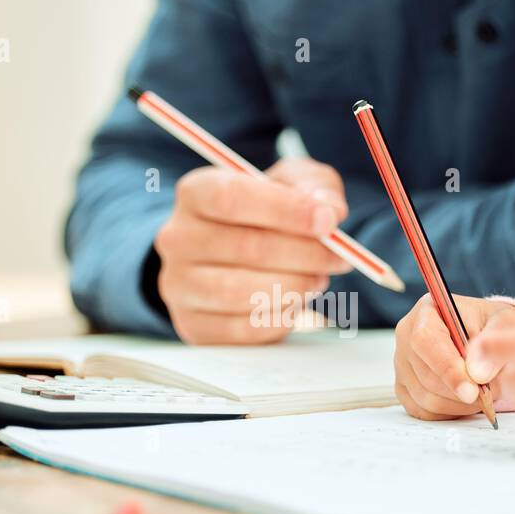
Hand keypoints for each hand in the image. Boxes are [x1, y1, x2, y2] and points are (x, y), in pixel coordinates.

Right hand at [155, 158, 352, 343]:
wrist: (237, 256)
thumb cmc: (268, 213)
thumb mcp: (294, 184)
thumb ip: (315, 187)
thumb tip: (330, 211)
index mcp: (195, 192)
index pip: (232, 197)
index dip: (285, 210)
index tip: (328, 222)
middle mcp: (176, 238)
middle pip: (244, 247)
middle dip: (304, 254)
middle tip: (338, 258)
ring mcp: (179, 286)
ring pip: (241, 292)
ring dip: (293, 287)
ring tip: (317, 280)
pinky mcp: (192, 326)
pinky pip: (242, 329)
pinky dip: (279, 319)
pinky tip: (294, 304)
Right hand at [394, 294, 514, 419]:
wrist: (489, 340)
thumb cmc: (494, 327)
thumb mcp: (505, 323)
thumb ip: (493, 345)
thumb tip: (477, 373)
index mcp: (427, 311)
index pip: (425, 341)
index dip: (447, 369)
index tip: (472, 391)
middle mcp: (406, 335)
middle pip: (425, 374)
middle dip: (460, 391)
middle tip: (491, 393)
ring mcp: (402, 363)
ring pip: (425, 397)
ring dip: (459, 404)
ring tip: (483, 394)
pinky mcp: (404, 387)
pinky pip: (423, 410)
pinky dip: (449, 412)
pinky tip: (466, 401)